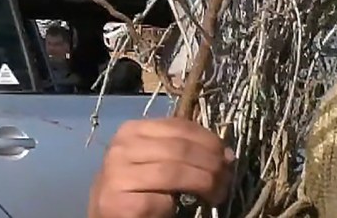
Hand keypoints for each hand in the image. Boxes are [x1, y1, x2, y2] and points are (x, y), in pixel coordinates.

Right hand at [88, 119, 232, 217]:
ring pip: (173, 172)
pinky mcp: (115, 203)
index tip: (227, 158)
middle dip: (211, 165)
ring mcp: (114, 175)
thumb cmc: (139, 186)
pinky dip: (173, 205)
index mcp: (132, 130)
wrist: (108, 214)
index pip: (180, 127)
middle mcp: (120, 148)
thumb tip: (226, 154)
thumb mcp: (159, 159)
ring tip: (215, 194)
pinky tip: (175, 209)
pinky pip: (158, 200)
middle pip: (180, 149)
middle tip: (226, 180)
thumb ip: (184, 150)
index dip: (210, 142)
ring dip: (203, 184)